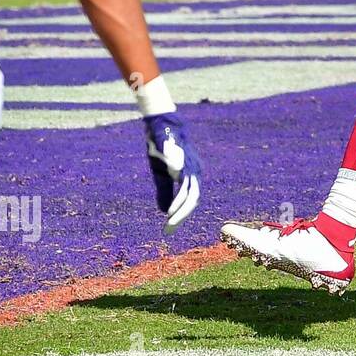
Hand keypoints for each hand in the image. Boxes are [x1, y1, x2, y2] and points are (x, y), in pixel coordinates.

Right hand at [144, 113, 203, 235]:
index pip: (191, 201)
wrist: (161, 125)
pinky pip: (178, 166)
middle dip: (182, 215)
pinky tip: (170, 193)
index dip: (181, 216)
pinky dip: (176, 185)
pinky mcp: (176, 149)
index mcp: (191, 175)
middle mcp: (194, 169)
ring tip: (170, 218)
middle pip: (194, 197)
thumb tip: (165, 212)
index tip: (168, 230)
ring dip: (180, 204)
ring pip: (189, 187)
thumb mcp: (161, 175)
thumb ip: (165, 192)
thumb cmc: (162, 150)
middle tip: (169, 229)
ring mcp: (188, 160)